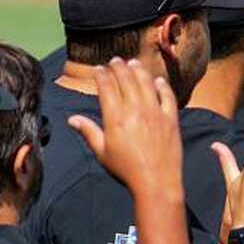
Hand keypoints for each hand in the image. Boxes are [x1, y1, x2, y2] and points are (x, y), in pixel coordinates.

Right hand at [68, 58, 182, 198]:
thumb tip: (72, 119)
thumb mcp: (103, 153)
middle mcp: (135, 111)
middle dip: (119, 66)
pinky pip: (167, 96)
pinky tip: (158, 80)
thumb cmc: (126, 170)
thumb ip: (88, 132)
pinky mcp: (171, 120)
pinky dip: (162, 86)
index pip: (106, 86)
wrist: (156, 182)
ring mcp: (155, 113)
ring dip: (139, 70)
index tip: (98, 69)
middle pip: (126, 79)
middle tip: (115, 61)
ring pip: (146, 83)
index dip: (101, 74)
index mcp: (116, 118)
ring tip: (134, 63)